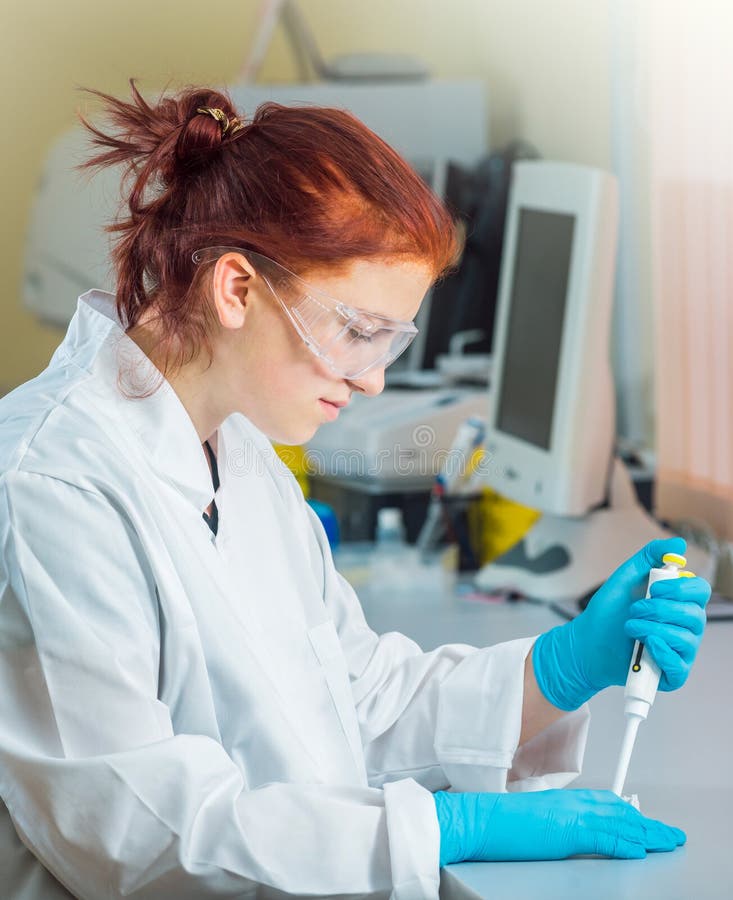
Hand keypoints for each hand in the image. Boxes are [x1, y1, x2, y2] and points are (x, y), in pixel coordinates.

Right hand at [434, 788, 685, 865]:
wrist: (481, 820)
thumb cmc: (501, 823)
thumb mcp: (538, 820)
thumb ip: (560, 823)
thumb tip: (574, 833)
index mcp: (565, 799)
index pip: (607, 804)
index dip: (631, 814)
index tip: (647, 824)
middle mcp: (572, 802)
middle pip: (620, 811)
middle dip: (648, 824)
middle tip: (669, 834)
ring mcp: (571, 814)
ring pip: (620, 822)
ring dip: (646, 833)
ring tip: (666, 841)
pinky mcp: (567, 830)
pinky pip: (604, 836)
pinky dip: (625, 843)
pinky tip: (639, 850)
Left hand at [532, 538, 709, 710]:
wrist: (587, 643)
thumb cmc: (608, 612)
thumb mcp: (626, 576)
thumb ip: (650, 556)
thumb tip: (678, 543)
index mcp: (679, 602)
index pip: (700, 591)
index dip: (680, 588)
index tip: (655, 588)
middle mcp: (686, 626)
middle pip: (694, 615)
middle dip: (659, 609)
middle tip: (635, 610)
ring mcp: (681, 651)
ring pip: (685, 638)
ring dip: (650, 629)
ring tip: (630, 627)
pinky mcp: (672, 674)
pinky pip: (679, 665)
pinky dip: (660, 653)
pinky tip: (644, 645)